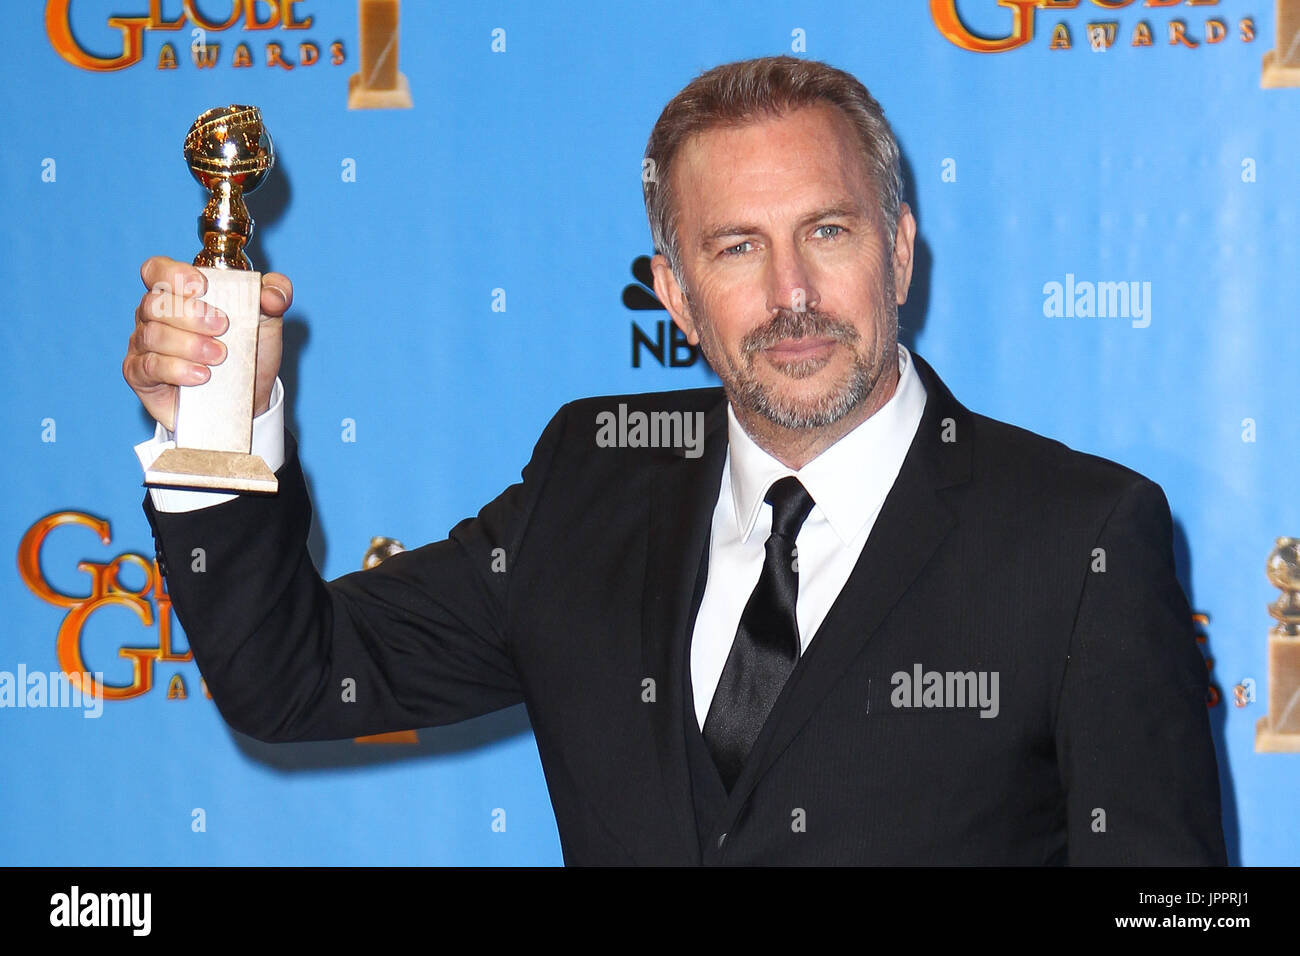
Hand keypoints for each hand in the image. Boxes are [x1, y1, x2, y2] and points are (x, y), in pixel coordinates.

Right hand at [124, 256, 291, 431]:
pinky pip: (149, 366)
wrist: (248, 398)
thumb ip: (276, 295)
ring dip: (189, 344)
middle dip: (189, 314)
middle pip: (154, 303)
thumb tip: (272, 294)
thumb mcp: (268, 320)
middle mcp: (155, 315)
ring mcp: (144, 344)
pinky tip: (202, 376)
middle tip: (222, 327)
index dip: (173, 274)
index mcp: (179, 293)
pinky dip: (177, 369)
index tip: (201, 287)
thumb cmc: (249, 352)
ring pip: (152, 335)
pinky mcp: (141, 374)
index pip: (157, 270)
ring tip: (219, 356)